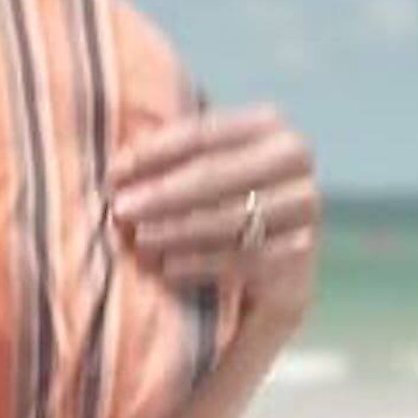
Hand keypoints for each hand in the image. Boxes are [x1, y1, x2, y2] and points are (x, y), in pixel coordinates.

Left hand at [109, 102, 321, 334]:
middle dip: (162, 193)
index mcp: (267, 126)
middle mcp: (294, 158)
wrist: (256, 290)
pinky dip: (201, 262)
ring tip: (138, 240)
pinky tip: (166, 269)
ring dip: (176, 229)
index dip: (153, 153)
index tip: (113, 174)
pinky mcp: (301, 257)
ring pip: (231, 217)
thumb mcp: (189, 183)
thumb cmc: (211, 221)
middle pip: (217, 173)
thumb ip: (163, 163)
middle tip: (120, 210)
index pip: (202, 134)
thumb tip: (116, 166)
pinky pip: (245, 258)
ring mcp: (305, 208)